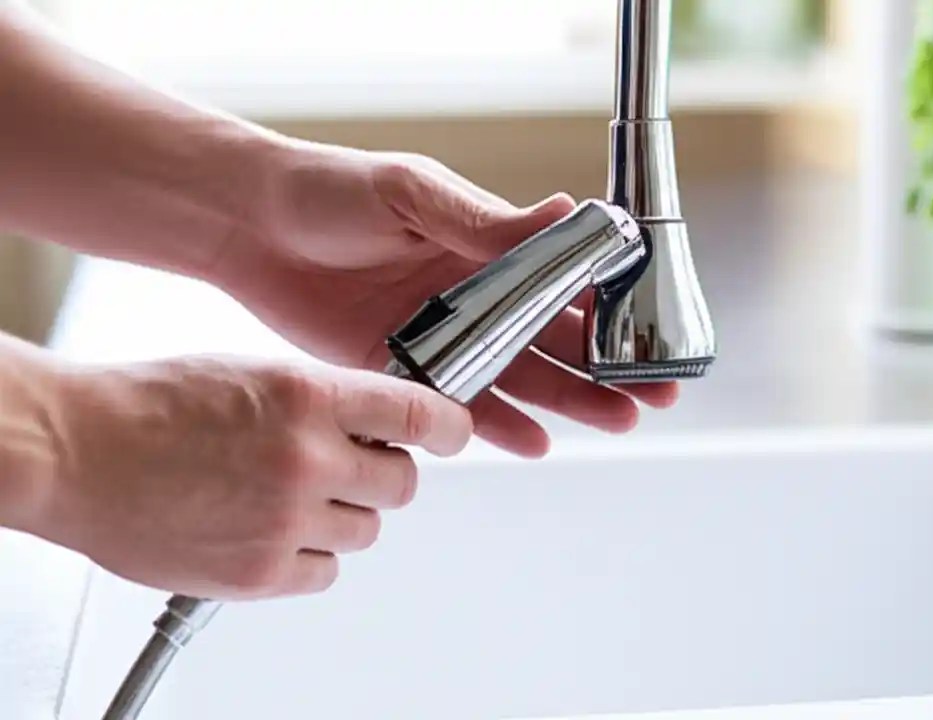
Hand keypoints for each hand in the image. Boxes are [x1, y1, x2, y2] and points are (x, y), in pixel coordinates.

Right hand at [32, 355, 471, 599]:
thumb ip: (325, 400)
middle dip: (381, 474)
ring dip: (342, 516)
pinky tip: (269, 532)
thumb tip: (381, 421)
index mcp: (309, 396)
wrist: (74, 452)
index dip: (448, 428)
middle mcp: (307, 458)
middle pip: (401, 483)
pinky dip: (308, 557)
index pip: (420, 416)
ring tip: (288, 498)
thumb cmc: (151, 406)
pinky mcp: (261, 573)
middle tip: (345, 466)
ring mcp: (286, 520)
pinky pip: (325, 573)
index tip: (454, 435)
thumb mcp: (255, 371)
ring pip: (366, 530)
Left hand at [209, 140, 675, 457]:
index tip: (654, 334)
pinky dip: (499, 423)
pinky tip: (535, 442)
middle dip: (606, 367)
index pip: (568, 279)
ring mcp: (441, 332)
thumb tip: (567, 213)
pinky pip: (461, 403)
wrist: (247, 226)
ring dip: (568, 400)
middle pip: (557, 338)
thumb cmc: (328, 191)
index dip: (615, 308)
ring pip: (521, 376)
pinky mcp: (402, 366)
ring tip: (613, 422)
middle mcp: (473, 292)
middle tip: (651, 397)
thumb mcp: (412, 194)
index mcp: (486, 244)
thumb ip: (485, 221)